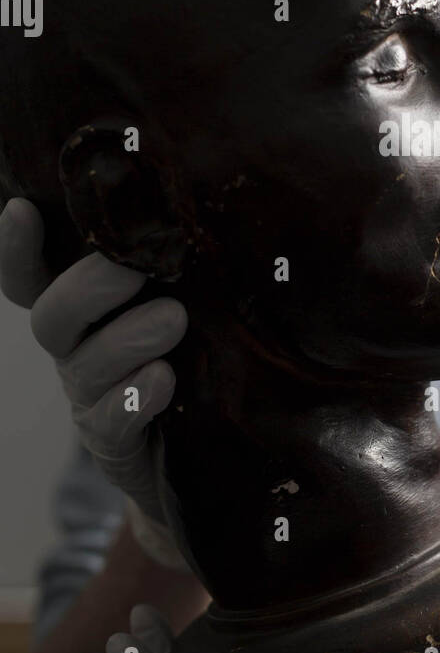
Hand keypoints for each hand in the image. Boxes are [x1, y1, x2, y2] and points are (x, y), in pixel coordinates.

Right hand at [0, 197, 187, 532]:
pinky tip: (163, 379)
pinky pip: (113, 421)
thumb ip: (178, 264)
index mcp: (85, 310)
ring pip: (86, 366)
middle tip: (135, 270)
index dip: (17, 250)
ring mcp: (92, 398)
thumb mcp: (186, 300)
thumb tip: (206, 205)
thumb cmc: (195, 353)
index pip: (33, 278)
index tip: (20, 210)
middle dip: (89, 288)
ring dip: (127, 338)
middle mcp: (77, 350)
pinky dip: (136, 396)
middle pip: (52, 317)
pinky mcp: (118, 443)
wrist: (207, 447)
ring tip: (174, 320)